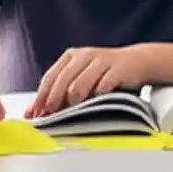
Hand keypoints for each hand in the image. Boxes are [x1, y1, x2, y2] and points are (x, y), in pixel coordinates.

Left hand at [28, 46, 148, 117]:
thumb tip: (37, 111)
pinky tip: (97, 104)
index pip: (50, 77)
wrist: (137, 61)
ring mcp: (102, 60)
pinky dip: (97, 98)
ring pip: (79, 86)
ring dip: (74, 103)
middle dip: (54, 101)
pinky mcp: (118, 69)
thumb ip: (62, 91)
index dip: (41, 97)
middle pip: (62, 81)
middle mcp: (85, 55)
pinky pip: (102, 87)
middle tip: (51, 116)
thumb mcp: (82, 77)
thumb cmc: (105, 74)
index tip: (35, 113)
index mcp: (72, 56)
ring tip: (76, 111)